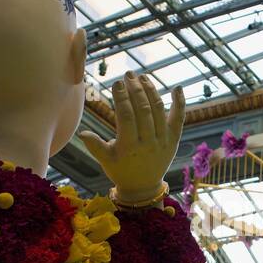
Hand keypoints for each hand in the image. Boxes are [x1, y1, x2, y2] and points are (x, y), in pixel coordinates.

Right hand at [78, 72, 184, 204]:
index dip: (122, 98)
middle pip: (144, 110)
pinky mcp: (174, 140)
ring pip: (159, 111)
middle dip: (136, 90)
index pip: (126, 117)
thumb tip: (82, 132)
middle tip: (129, 74)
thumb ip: (95, 145)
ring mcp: (164, 141)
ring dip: (151, 91)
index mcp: (129, 147)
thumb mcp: (106, 160)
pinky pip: (179, 119)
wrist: (143, 188)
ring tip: (142, 77)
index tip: (117, 82)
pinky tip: (177, 88)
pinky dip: (180, 103)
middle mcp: (149, 143)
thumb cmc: (120, 170)